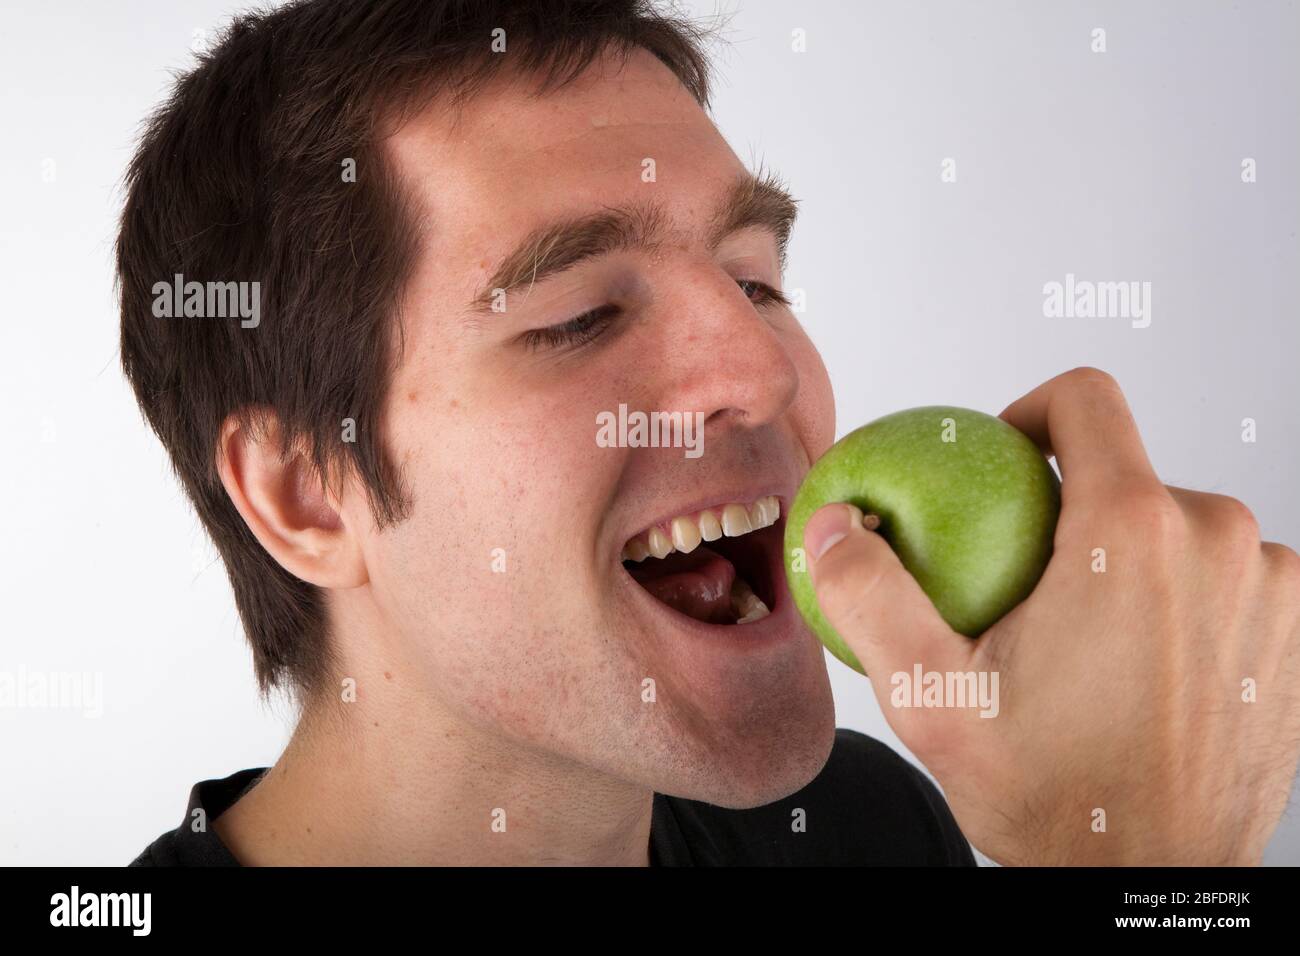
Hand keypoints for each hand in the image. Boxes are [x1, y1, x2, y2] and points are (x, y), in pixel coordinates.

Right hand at [803, 368, 1299, 864]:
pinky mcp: (1296, 628)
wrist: (1153, 880)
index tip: (1005, 466)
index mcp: (1134, 532)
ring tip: (1086, 641)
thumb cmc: (1057, 797)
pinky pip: (1226, 574)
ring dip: (1130, 561)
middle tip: (1027, 593)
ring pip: (1180, 525)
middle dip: (1073, 514)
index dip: (1032, 411)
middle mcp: (1222, 542)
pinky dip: (1181, 600)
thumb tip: (834, 524)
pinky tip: (1142, 667)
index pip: (1086, 398)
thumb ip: (871, 595)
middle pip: (1129, 472)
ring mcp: (1273, 587)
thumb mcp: (932, 699)